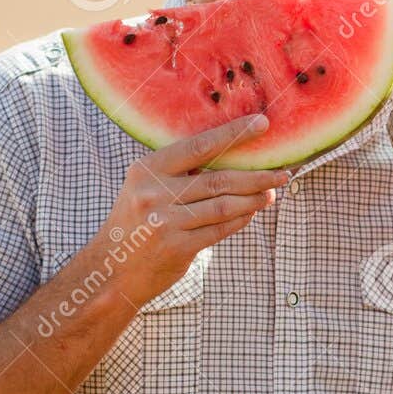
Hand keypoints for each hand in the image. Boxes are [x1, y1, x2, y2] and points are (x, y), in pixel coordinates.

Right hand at [89, 115, 289, 307]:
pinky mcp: (177, 247)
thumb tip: (234, 153)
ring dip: (254, 199)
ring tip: (271, 193)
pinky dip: (240, 219)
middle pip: (219, 180)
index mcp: (147, 169)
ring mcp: (165, 222)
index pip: (199, 146)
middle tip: (282, 173)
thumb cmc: (137, 221)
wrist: (111, 269)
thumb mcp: (145, 187)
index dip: (234, 134)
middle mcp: (154, 193)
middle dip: (256, 176)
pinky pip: (220, 229)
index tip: (262, 124)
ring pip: (224, 206)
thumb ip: (180, 172)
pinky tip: (251, 212)